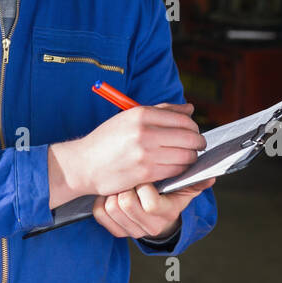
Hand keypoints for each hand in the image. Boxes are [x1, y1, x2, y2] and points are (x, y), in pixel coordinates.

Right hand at [67, 102, 205, 196]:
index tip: (193, 134)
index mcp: (141, 113)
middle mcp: (144, 131)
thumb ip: (162, 111)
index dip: (194, 128)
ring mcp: (145, 153)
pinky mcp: (145, 172)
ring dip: (190, 158)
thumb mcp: (130, 117)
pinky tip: (174, 167)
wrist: (84, 164)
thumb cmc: (108, 139)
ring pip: (185, 156)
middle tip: (196, 147)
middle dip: (197, 144)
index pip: (184, 120)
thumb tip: (190, 109)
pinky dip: (180, 170)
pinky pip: (175, 171)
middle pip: (189, 138)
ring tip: (185, 157)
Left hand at [92, 177, 215, 239]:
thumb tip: (210, 177)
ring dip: (113, 192)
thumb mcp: (183, 189)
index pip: (150, 203)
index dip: (144, 187)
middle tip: (130, 177)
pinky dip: (101, 200)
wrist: (158, 217)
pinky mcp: (115, 230)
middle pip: (125, 203)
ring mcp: (131, 230)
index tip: (145, 176)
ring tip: (121, 184)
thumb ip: (194, 182)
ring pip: (111, 207)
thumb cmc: (169, 196)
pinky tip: (111, 193)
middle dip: (126, 186)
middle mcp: (148, 227)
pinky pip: (100, 213)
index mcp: (166, 215)